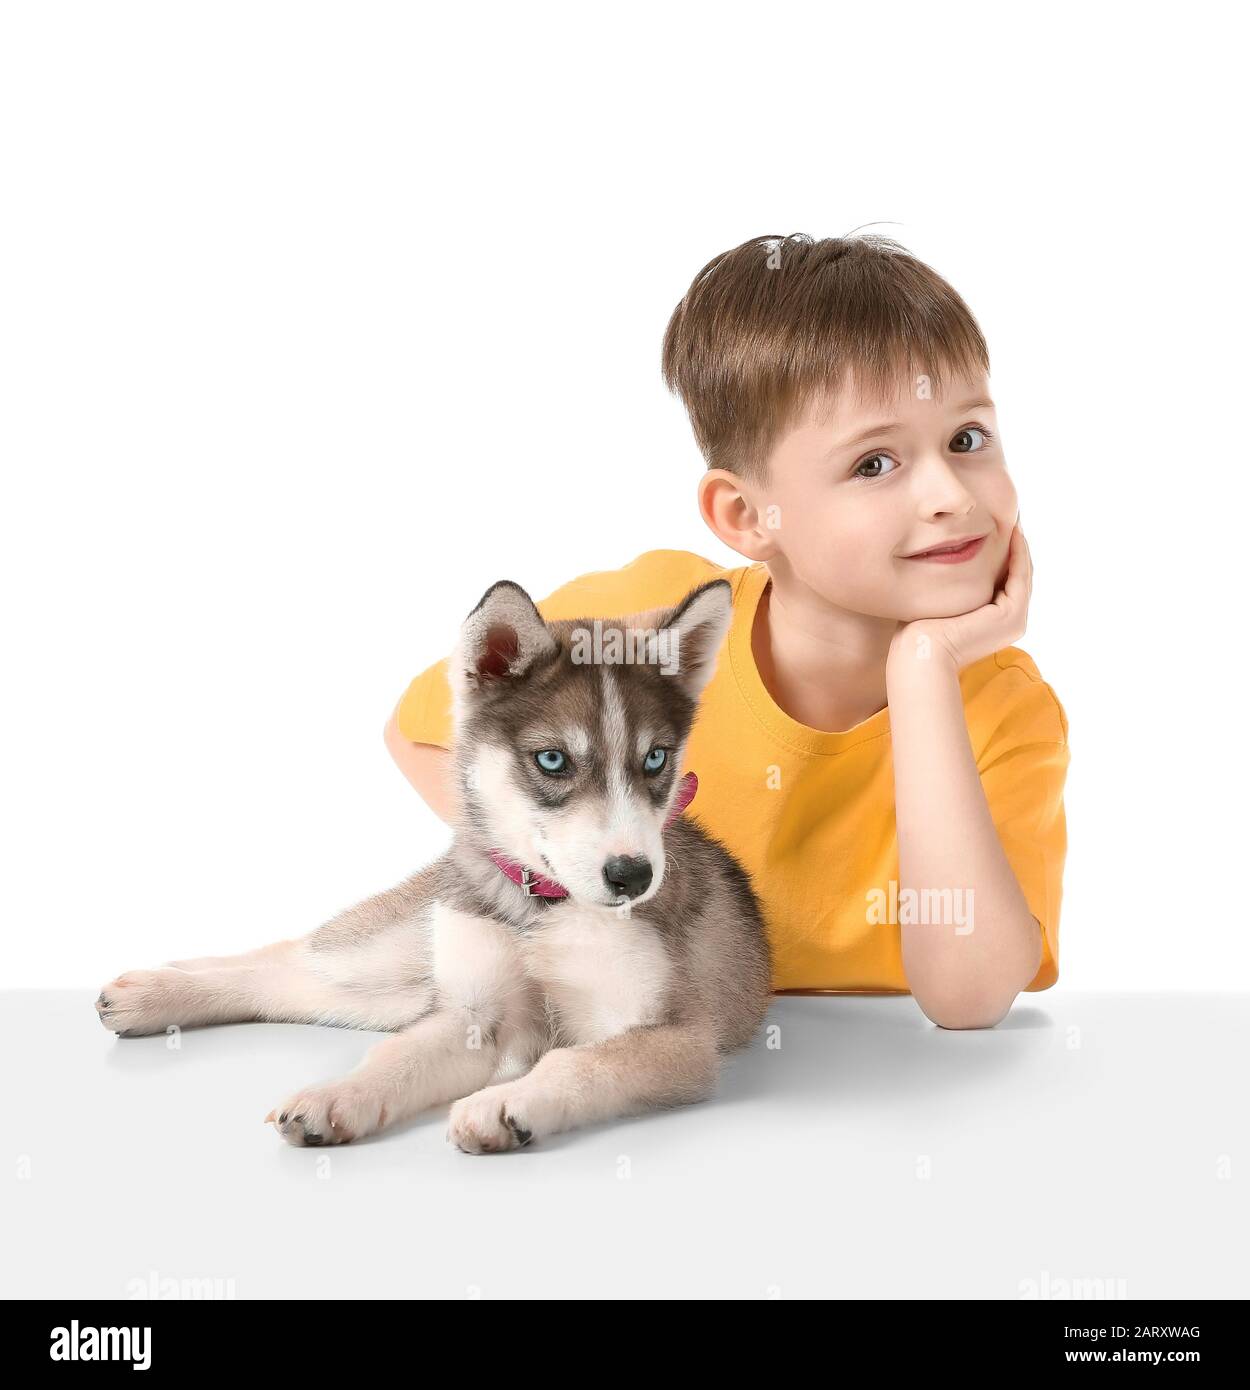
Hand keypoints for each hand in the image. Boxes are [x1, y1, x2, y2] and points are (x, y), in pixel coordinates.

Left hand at [889, 520, 1031, 672]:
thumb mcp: (939, 600)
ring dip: (1021, 547)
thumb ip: (948, 584)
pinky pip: (1020, 575)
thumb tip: (939, 560)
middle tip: (1011, 518)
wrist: (920, 651)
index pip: (1006, 583)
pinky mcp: (1012, 615)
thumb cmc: (918, 630)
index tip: (998, 530)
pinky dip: (1019, 554)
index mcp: (996, 623)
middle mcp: (1011, 624)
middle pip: (1018, 577)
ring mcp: (1015, 621)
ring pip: (1023, 574)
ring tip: (1014, 520)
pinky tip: (1013, 533)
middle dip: (1016, 548)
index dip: (1005, 556)